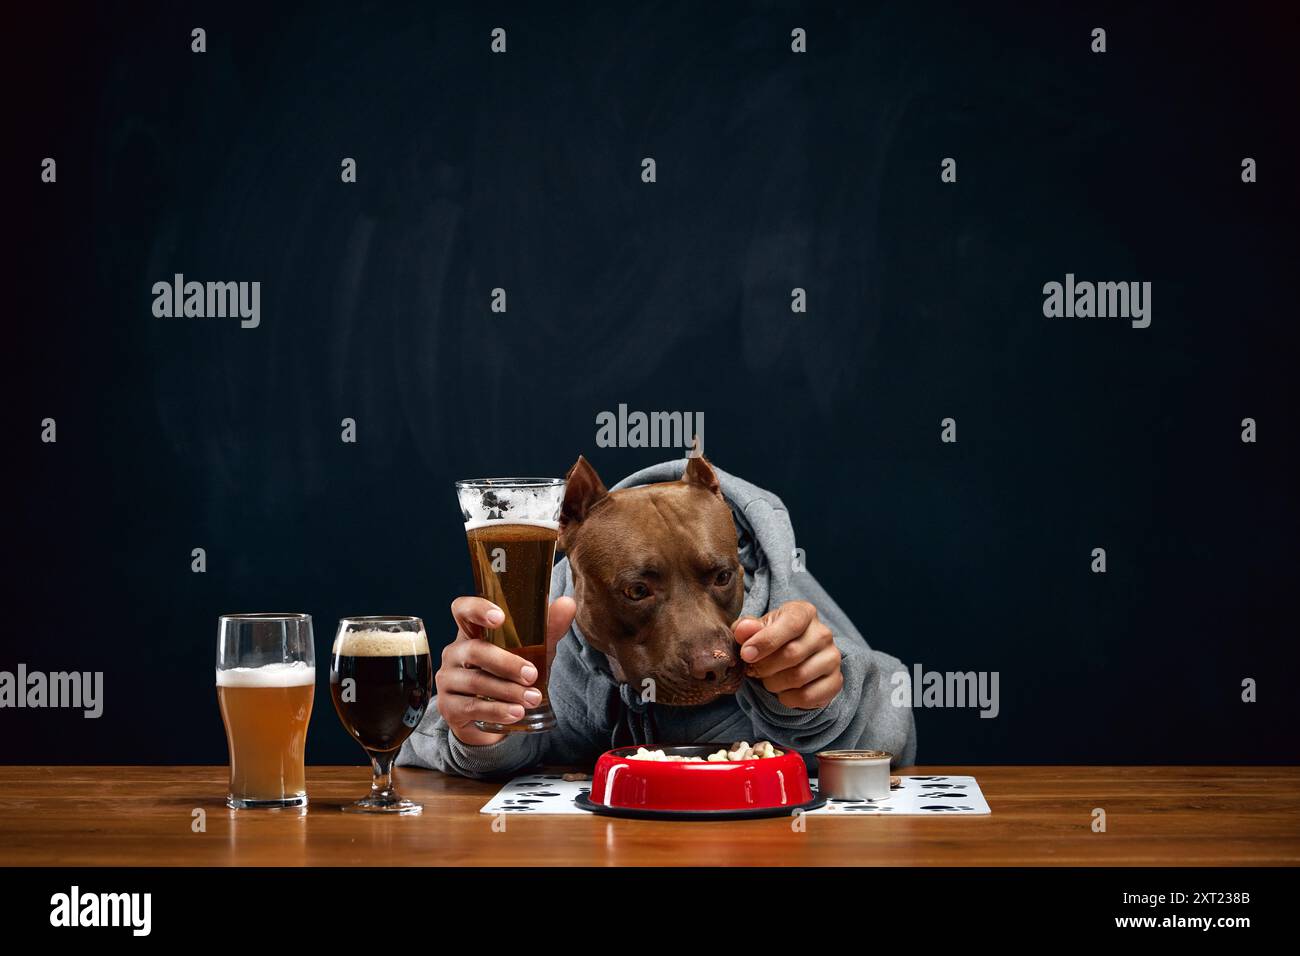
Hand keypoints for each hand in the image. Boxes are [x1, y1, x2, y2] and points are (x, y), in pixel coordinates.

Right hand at [438, 595, 576, 745]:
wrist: (495, 719)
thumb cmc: (511, 676)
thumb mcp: (533, 652)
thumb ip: (548, 630)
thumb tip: (568, 603)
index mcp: (472, 632)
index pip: (463, 609)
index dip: (477, 609)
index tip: (500, 618)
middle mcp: (455, 652)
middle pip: (474, 650)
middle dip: (506, 663)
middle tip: (532, 675)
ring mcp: (448, 680)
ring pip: (475, 681)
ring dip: (508, 691)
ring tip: (532, 699)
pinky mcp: (448, 707)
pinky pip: (472, 707)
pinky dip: (497, 710)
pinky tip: (516, 713)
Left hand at [732, 600, 842, 709]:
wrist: (793, 658)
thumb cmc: (772, 639)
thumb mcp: (756, 629)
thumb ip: (747, 629)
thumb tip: (744, 630)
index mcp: (804, 612)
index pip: (791, 623)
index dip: (766, 641)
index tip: (746, 654)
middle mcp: (823, 633)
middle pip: (792, 653)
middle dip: (765, 666)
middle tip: (753, 670)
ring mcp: (832, 658)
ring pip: (798, 677)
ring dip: (774, 683)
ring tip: (768, 679)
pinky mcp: (835, 682)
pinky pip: (808, 696)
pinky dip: (788, 699)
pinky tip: (782, 692)